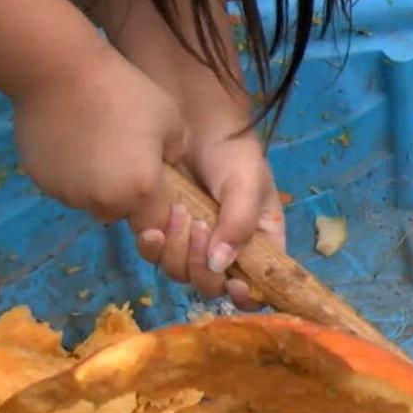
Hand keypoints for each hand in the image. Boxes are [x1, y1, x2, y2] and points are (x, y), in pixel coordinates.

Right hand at [12, 45, 186, 240]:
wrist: (60, 70)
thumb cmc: (124, 91)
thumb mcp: (172, 121)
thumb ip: (175, 156)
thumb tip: (166, 168)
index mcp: (140, 191)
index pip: (154, 224)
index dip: (156, 209)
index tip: (154, 183)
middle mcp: (102, 202)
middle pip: (119, 214)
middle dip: (125, 197)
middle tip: (123, 158)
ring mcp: (67, 194)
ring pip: (87, 201)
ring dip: (94, 185)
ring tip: (94, 145)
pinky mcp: (39, 180)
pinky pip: (62, 186)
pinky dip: (68, 172)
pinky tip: (70, 141)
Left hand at [134, 131, 285, 309]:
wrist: (189, 117)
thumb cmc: (230, 148)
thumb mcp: (248, 181)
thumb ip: (240, 223)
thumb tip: (222, 267)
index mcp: (259, 242)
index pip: (259, 285)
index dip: (247, 295)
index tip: (234, 283)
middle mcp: (226, 249)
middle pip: (214, 285)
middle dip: (204, 267)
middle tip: (202, 228)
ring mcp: (192, 243)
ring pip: (183, 274)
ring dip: (180, 251)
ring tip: (180, 212)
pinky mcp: (161, 231)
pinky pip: (156, 255)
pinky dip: (154, 246)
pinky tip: (153, 227)